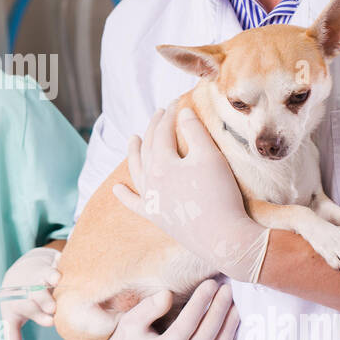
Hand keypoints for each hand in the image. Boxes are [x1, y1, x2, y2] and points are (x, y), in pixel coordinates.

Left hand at [0, 246, 60, 339]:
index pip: (28, 309)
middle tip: (53, 308)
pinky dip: (57, 270)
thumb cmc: (18, 299)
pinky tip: (62, 275)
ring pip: (43, 277)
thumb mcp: (13, 315)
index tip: (49, 321)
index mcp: (19, 301)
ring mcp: (37, 276)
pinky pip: (52, 267)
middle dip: (44, 301)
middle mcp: (28, 288)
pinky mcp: (47, 266)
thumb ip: (13, 333)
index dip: (39, 316)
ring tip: (57, 286)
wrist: (21, 271)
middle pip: (35, 294)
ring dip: (50, 281)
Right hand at [94, 279, 239, 339]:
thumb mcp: (130, 323)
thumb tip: (168, 294)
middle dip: (219, 309)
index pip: (187, 324)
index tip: (210, 283)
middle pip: (207, 335)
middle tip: (226, 289)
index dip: (201, 302)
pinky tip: (230, 324)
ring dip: (229, 327)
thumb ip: (148, 308)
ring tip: (234, 304)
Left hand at [113, 102, 270, 283]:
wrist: (223, 237)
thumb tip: (181, 113)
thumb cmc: (219, 194)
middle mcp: (150, 180)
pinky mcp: (156, 217)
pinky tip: (116, 190)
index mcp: (162, 162)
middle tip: (159, 113)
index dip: (170, 114)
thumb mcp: (210, 157)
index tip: (177, 102)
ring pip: (137, 171)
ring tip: (133, 138)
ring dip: (133, 153)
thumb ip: (194, 131)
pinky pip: (135, 204)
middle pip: (148, 147)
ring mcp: (151, 199)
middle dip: (153, 127)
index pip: (163, 131)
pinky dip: (124, 196)